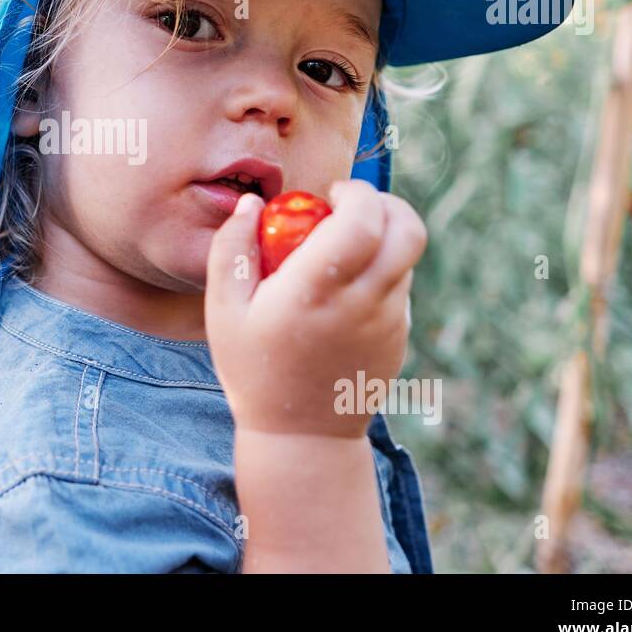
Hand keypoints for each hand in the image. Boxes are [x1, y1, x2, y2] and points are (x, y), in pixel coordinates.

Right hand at [204, 179, 426, 437]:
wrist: (302, 438)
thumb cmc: (253, 369)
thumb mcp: (223, 310)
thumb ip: (233, 249)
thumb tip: (251, 204)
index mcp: (317, 290)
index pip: (364, 219)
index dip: (355, 193)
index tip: (330, 195)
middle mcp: (363, 302)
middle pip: (408, 229)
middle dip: (385, 203)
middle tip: (352, 207)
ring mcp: (389, 321)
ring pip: (408, 255)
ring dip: (383, 236)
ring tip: (342, 250)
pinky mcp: (400, 336)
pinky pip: (401, 284)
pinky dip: (383, 268)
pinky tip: (346, 287)